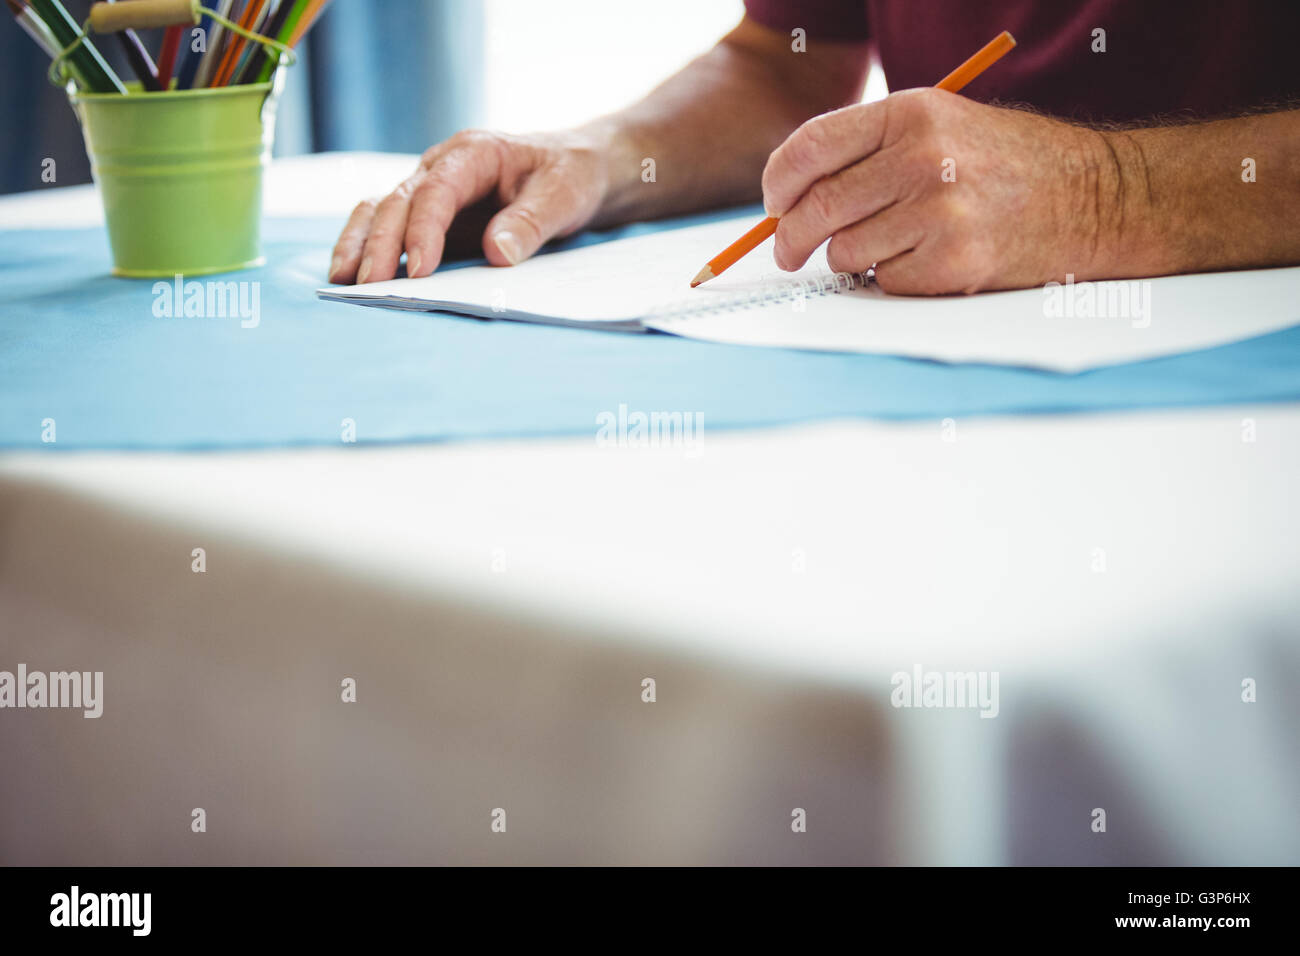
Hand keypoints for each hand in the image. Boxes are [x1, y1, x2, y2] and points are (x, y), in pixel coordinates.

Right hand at [329, 129, 610, 283]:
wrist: (573, 171)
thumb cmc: (568, 177)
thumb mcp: (563, 196)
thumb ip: (531, 223)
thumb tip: (497, 254)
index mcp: (473, 153)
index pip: (436, 190)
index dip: (423, 230)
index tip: (419, 269)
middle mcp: (441, 167)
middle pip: (397, 201)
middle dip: (381, 244)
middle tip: (370, 287)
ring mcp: (430, 192)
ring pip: (379, 210)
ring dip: (360, 245)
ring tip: (342, 282)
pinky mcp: (428, 218)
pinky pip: (387, 228)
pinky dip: (367, 249)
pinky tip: (353, 277)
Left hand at [761, 88, 1117, 293]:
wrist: (1092, 197)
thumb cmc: (1004, 163)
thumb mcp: (938, 125)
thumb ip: (867, 150)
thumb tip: (787, 198)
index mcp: (910, 112)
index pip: (808, 149)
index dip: (777, 184)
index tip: (772, 205)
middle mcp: (921, 158)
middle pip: (817, 208)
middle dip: (789, 238)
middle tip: (788, 252)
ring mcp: (939, 212)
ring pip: (845, 252)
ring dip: (851, 258)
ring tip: (889, 245)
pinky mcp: (953, 263)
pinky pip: (885, 281)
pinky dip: (893, 279)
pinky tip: (927, 259)